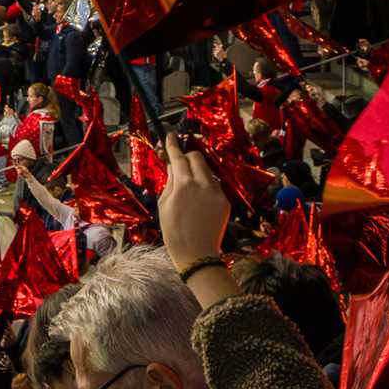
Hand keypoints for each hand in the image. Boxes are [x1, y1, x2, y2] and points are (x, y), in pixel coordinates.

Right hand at [159, 137, 235, 301]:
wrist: (197, 253)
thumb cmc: (174, 231)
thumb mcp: (164, 203)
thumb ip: (170, 181)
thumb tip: (172, 166)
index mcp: (184, 183)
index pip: (178, 156)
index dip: (172, 144)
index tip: (170, 135)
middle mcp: (202, 183)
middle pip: (196, 157)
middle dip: (187, 158)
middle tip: (178, 168)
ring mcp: (216, 191)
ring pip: (206, 171)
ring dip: (196, 173)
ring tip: (188, 192)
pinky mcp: (224, 200)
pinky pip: (213, 185)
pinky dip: (204, 187)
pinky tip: (198, 204)